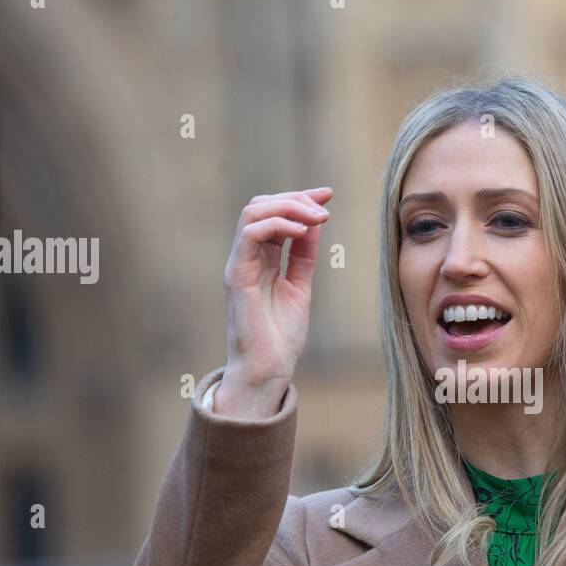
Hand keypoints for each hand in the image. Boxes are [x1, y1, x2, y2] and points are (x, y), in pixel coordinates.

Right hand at [216, 187, 331, 417]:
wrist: (268, 370)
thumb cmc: (280, 337)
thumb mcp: (300, 287)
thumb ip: (303, 255)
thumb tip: (314, 221)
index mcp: (261, 260)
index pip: (274, 215)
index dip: (300, 199)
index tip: (328, 194)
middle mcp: (247, 258)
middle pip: (261, 206)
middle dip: (295, 198)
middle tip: (324, 206)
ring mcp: (239, 265)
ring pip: (253, 212)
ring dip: (288, 206)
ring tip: (316, 216)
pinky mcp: (237, 276)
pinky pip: (251, 234)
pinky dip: (278, 224)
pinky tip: (302, 230)